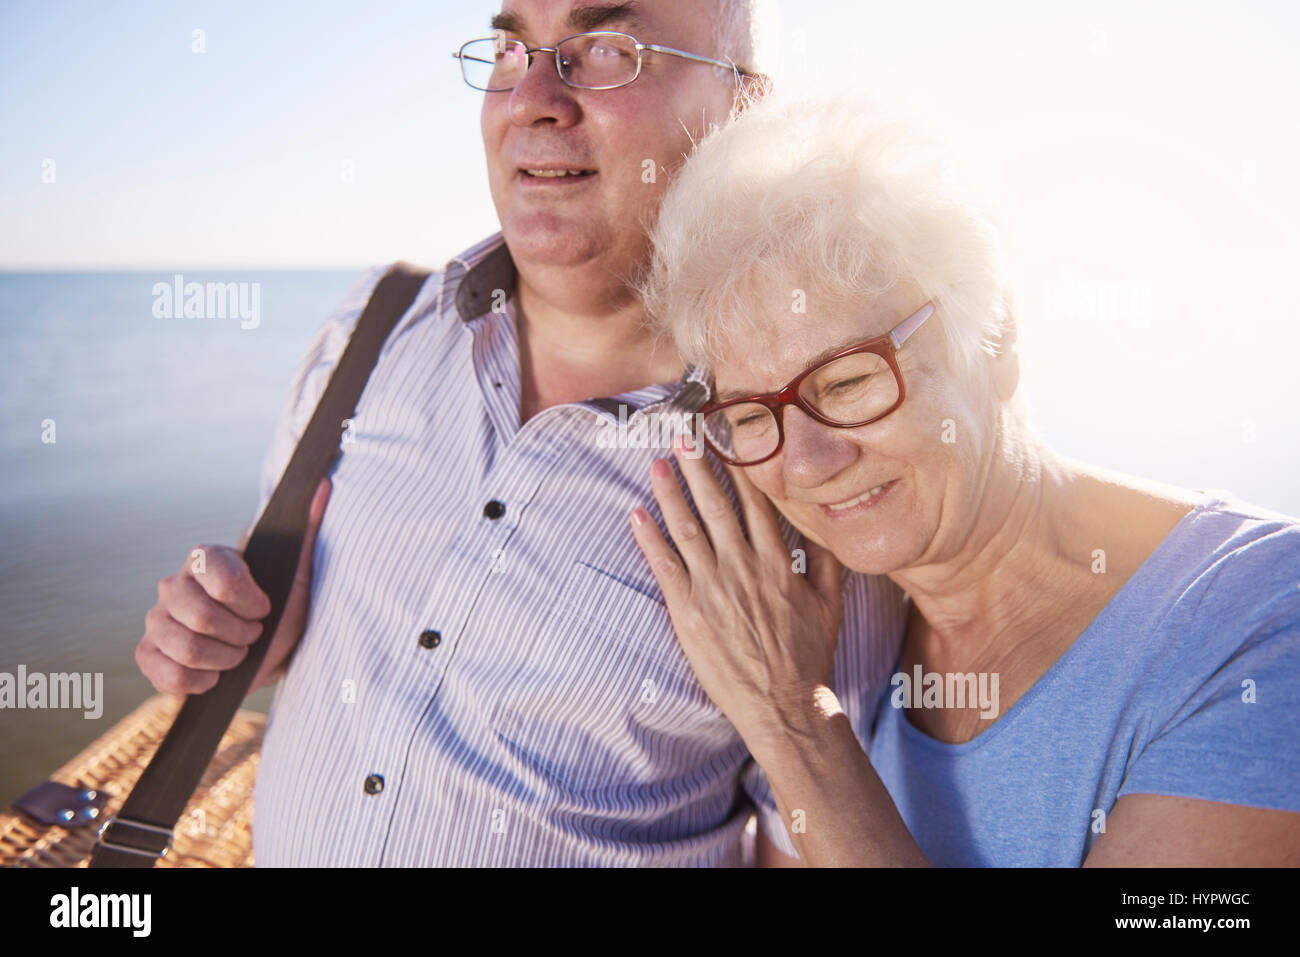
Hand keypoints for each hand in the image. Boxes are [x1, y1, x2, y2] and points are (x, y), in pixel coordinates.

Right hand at [136, 478, 330, 696]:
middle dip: (240, 635)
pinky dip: (198, 681)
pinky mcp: (149, 653)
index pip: (220, 578)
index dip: (250, 602)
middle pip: (201, 617)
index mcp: (206, 558)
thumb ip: (307, 528)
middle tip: (254, 635)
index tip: (266, 609)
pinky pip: (166, 674)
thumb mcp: (298, 573)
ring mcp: (156, 619)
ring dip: (223, 659)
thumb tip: (324, 484)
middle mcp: (173, 584)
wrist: (266, 651)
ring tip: (238, 655)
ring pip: (185, 647)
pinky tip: (214, 676)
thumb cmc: (281, 609)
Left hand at [629, 436, 843, 754]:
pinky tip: (637, 515)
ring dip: (670, 493)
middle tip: (683, 434)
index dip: (739, 467)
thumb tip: (827, 522)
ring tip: (657, 463)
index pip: (755, 502)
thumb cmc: (809, 657)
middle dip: (699, 466)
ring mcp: (714, 588)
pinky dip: (649, 538)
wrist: (786, 706)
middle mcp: (744, 567)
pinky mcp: (688, 612)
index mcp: (778, 561)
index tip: (727, 440)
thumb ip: (826, 559)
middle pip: (717, 505)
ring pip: (687, 528)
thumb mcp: (830, 603)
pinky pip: (664, 567)